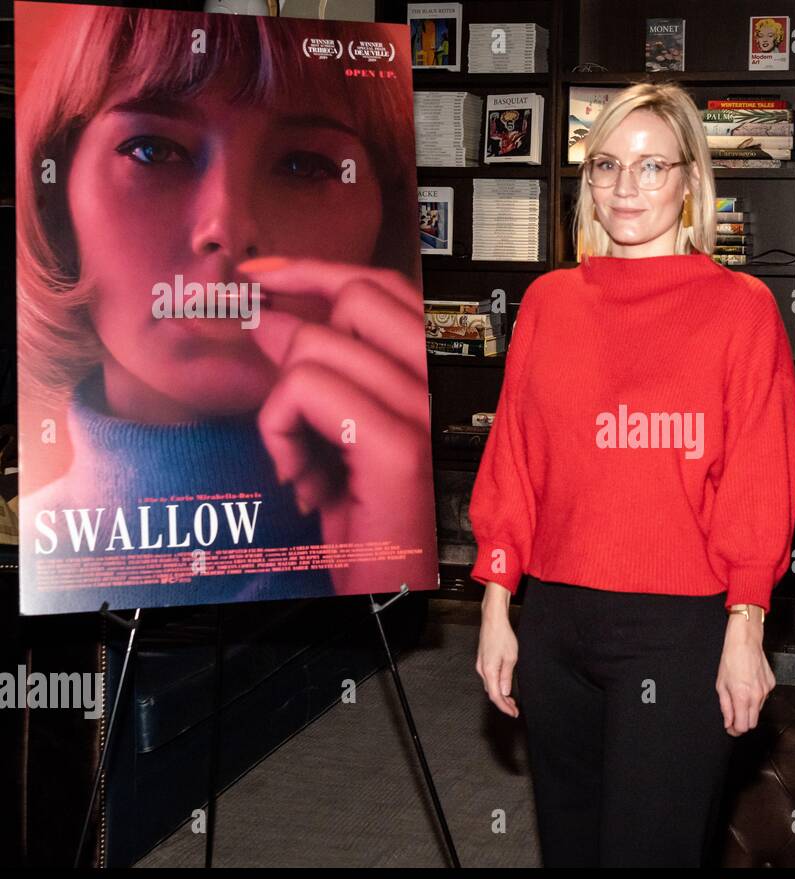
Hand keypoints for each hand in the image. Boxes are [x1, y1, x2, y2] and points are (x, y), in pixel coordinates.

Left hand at [236, 256, 436, 596]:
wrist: (395, 601)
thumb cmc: (374, 528)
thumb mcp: (342, 434)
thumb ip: (322, 370)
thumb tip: (269, 314)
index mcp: (442, 378)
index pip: (385, 288)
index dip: (314, 270)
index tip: (256, 275)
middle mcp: (446, 386)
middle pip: (354, 301)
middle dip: (288, 332)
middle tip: (266, 377)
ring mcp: (428, 412)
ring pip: (317, 346)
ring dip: (282, 407)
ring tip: (300, 460)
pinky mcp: (400, 446)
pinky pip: (305, 391)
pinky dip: (279, 431)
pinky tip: (301, 476)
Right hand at [476, 583, 518, 717]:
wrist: (493, 621)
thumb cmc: (502, 636)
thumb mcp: (511, 658)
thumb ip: (507, 677)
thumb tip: (505, 692)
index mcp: (489, 671)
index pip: (496, 696)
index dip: (504, 707)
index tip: (513, 713)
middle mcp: (482, 670)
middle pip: (492, 692)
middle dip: (503, 703)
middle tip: (515, 709)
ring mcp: (481, 665)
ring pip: (490, 686)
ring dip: (501, 694)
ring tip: (512, 700)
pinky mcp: (482, 661)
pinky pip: (489, 678)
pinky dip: (497, 685)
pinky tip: (504, 686)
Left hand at [716, 610, 774, 735]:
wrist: (745, 642)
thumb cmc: (731, 660)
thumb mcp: (721, 685)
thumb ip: (726, 707)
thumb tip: (728, 722)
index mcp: (742, 697)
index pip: (743, 727)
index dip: (735, 730)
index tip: (730, 728)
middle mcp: (757, 696)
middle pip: (752, 723)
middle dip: (742, 723)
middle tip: (733, 717)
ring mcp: (766, 690)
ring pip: (758, 710)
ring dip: (749, 709)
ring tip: (740, 695)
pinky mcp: (771, 684)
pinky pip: (763, 698)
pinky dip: (756, 697)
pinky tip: (749, 685)